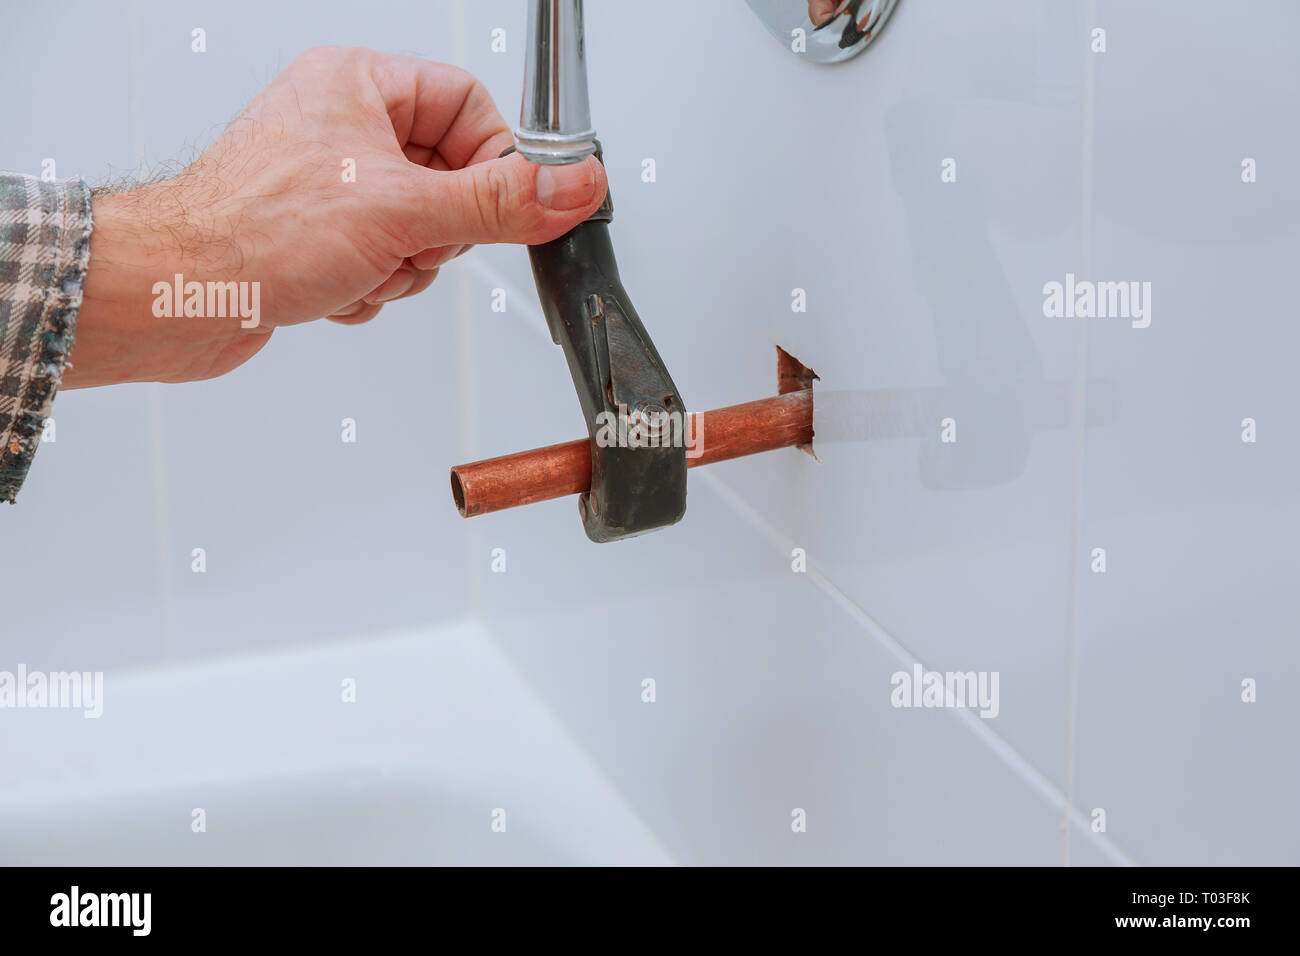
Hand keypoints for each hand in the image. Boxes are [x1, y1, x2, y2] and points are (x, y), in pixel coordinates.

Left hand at [68, 46, 606, 387]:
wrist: (177, 296)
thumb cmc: (253, 232)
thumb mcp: (405, 212)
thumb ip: (500, 202)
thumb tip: (573, 186)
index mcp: (359, 85)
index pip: (469, 106)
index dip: (494, 162)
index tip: (500, 205)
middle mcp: (341, 126)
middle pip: (450, 176)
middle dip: (437, 231)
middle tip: (407, 240)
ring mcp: (328, 182)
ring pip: (419, 227)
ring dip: (402, 265)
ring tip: (361, 267)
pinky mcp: (316, 233)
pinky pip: (384, 257)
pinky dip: (372, 284)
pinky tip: (336, 287)